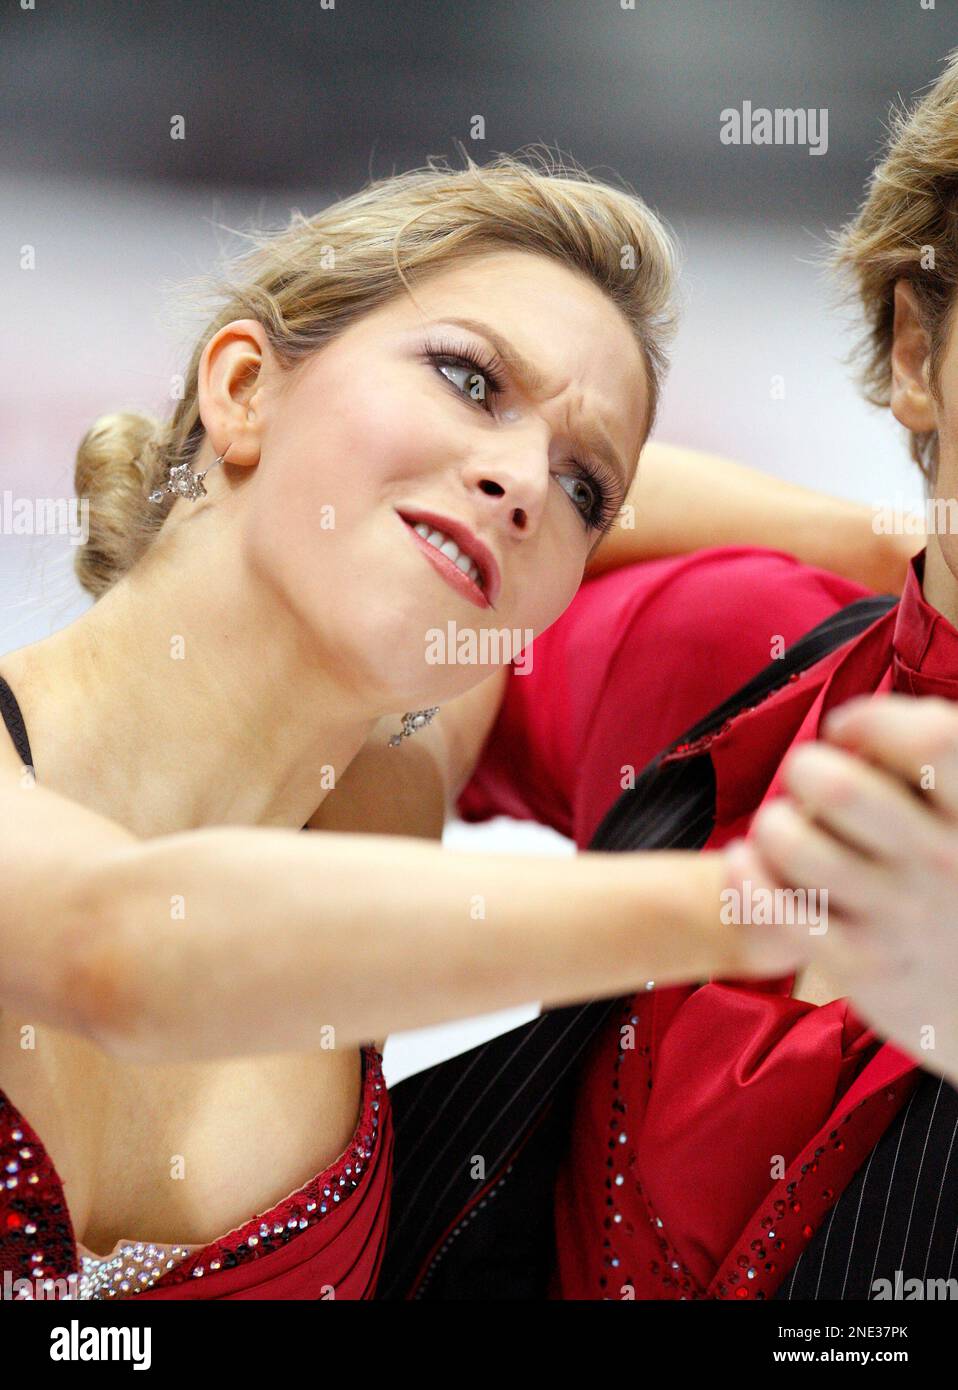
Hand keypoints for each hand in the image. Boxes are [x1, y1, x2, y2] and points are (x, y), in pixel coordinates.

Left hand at [743, 694, 957, 1083]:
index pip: (932, 739)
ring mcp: (897, 916)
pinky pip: (771, 910)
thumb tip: (852, 728)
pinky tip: (749, 866)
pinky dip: (745, 877)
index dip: (871, 719)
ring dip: (773, 825)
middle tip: (810, 787)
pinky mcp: (857, 964)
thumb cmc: (952, 879)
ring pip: (793, 842)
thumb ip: (928, 761)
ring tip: (782, 833)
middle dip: (806, 770)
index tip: (849, 732)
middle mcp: (941, 862)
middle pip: (839, 786)